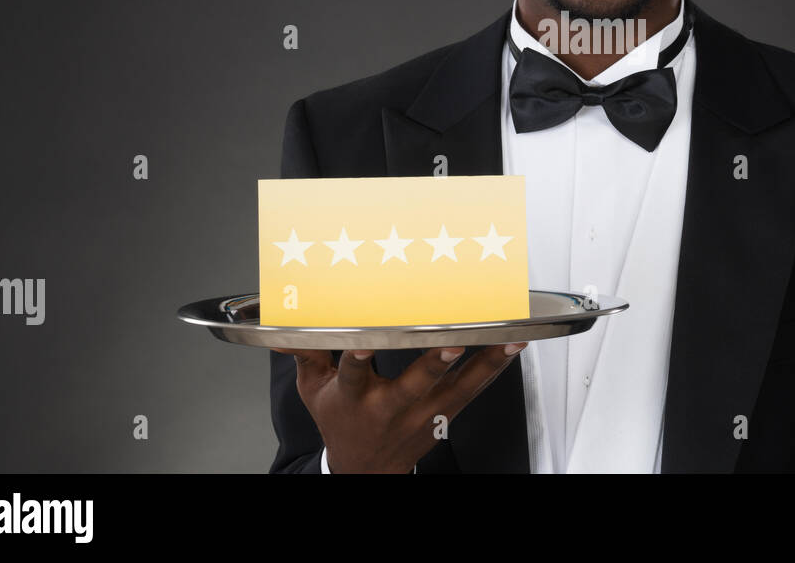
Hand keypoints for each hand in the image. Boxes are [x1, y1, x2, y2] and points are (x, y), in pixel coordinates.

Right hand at [267, 343, 526, 473]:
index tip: (364, 345)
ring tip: (507, 337)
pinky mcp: (444, 416)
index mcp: (353, 398)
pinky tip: (511, 347)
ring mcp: (422, 413)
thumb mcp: (314, 392)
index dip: (358, 359)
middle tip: (452, 341)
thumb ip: (307, 353)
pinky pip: (474, 391)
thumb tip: (282, 325)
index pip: (353, 376)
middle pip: (414, 384)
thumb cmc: (341, 422)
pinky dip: (495, 367)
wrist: (366, 470)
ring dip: (484, 361)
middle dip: (434, 363)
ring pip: (456, 387)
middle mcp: (390, 407)